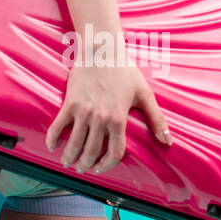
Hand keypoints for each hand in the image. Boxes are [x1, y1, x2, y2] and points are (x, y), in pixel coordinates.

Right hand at [45, 61, 171, 174]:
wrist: (102, 50)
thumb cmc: (125, 71)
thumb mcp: (145, 94)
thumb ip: (157, 119)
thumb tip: (168, 142)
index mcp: (118, 118)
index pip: (114, 152)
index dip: (107, 164)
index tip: (100, 169)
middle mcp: (100, 118)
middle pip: (92, 151)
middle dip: (86, 164)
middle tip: (82, 168)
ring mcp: (84, 111)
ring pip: (75, 143)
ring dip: (70, 157)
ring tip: (68, 162)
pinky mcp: (70, 103)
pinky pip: (58, 126)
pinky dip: (53, 139)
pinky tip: (52, 146)